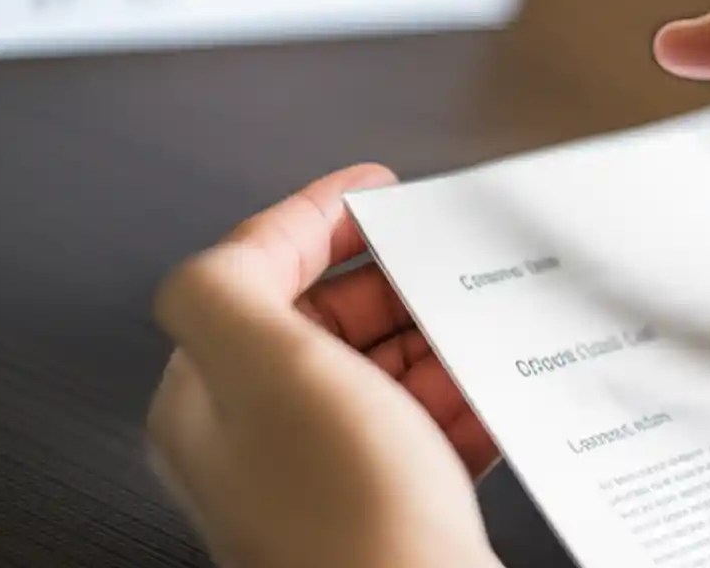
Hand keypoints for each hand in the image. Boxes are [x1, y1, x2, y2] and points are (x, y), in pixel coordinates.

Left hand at [147, 164, 501, 567]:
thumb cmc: (349, 519)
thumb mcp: (271, 370)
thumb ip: (228, 284)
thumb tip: (244, 245)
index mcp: (213, 399)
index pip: (252, 275)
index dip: (312, 217)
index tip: (374, 192)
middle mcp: (263, 438)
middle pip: (327, 320)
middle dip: (390, 282)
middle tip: (443, 255)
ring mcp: (330, 475)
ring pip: (385, 371)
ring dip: (437, 336)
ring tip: (483, 317)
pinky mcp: (392, 505)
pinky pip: (429, 424)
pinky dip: (464, 394)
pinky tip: (496, 383)